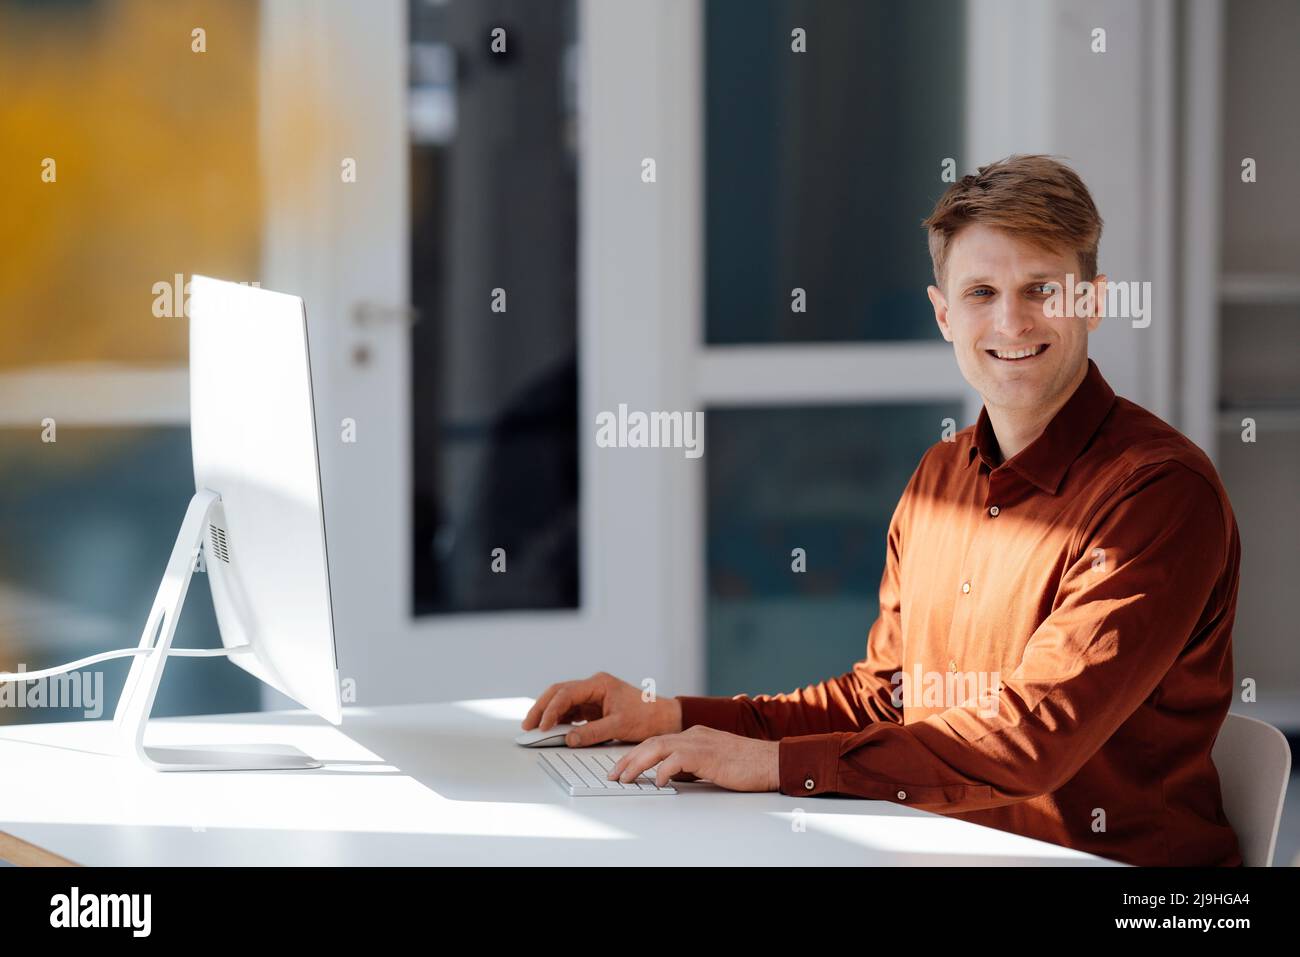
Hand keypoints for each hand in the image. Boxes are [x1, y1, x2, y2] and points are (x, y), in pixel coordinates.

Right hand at [521, 672, 681, 746]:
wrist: (664, 718)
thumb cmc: (647, 717)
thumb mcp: (619, 725)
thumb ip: (593, 732)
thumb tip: (569, 739)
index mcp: (598, 684)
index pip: (566, 693)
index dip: (551, 709)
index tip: (542, 726)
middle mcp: (593, 687)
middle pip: (558, 693)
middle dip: (542, 708)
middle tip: (528, 725)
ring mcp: (592, 696)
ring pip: (562, 701)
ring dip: (548, 714)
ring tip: (534, 729)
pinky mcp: (594, 707)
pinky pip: (571, 711)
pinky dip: (560, 720)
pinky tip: (552, 730)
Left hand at [608, 726, 779, 791]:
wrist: (771, 761)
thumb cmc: (747, 765)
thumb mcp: (712, 762)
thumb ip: (692, 764)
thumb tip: (671, 775)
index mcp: (694, 734)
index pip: (656, 741)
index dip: (636, 754)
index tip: (621, 768)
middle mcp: (693, 734)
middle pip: (651, 742)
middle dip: (628, 759)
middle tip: (614, 775)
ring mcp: (700, 742)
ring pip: (658, 747)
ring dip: (637, 763)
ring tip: (625, 778)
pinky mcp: (707, 754)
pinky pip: (677, 760)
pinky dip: (663, 770)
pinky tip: (657, 781)